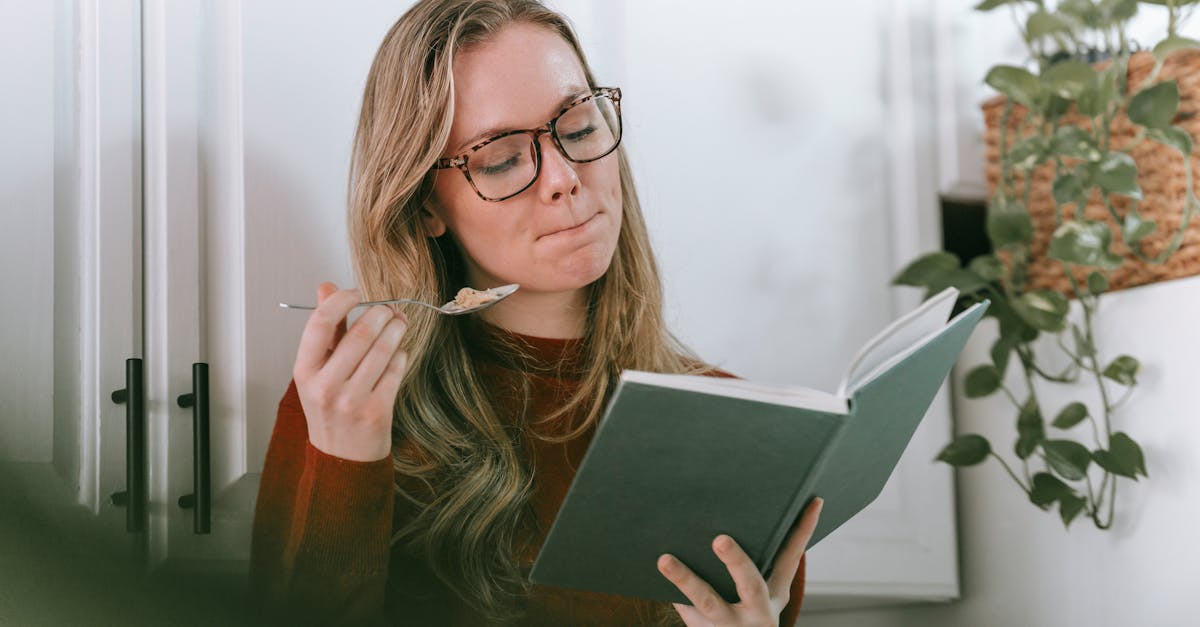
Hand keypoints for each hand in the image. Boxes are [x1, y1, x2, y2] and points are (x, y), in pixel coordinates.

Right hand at [292, 281, 408, 461]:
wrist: (341, 459)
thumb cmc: (330, 408)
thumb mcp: (317, 371)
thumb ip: (326, 329)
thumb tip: (326, 286)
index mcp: (305, 372)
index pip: (320, 323)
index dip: (341, 299)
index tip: (357, 292)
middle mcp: (325, 386)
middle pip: (361, 333)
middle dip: (381, 313)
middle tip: (389, 309)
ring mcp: (352, 400)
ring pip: (383, 349)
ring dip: (396, 329)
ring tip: (399, 323)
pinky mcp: (377, 411)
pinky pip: (396, 369)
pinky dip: (401, 355)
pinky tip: (398, 354)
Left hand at [657, 497, 823, 626]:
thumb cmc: (744, 614)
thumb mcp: (760, 598)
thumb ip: (751, 565)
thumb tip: (728, 514)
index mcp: (774, 595)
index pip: (792, 558)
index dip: (804, 530)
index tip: (813, 500)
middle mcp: (757, 613)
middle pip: (750, 585)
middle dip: (736, 562)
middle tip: (720, 539)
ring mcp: (728, 625)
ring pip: (707, 601)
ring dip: (686, 579)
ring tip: (664, 559)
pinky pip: (683, 609)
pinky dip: (668, 590)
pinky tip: (651, 572)